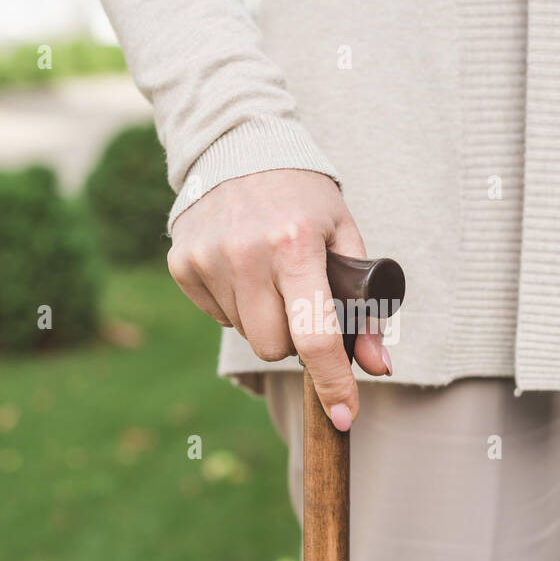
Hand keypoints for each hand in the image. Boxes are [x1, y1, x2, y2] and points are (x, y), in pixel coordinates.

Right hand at [167, 168, 389, 431]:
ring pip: (245, 334)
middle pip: (274, 348)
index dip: (333, 383)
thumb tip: (378, 368)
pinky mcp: (182, 262)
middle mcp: (246, 254)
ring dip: (264, 319)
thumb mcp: (344, 237)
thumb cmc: (303, 196)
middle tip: (301, 301)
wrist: (238, 144)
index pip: (315, 337)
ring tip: (270, 273)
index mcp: (295, 247)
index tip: (345, 416)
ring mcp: (208, 259)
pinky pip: (217, 314)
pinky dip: (235, 303)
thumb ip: (364, 307)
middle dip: (294, 340)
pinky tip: (242, 266)